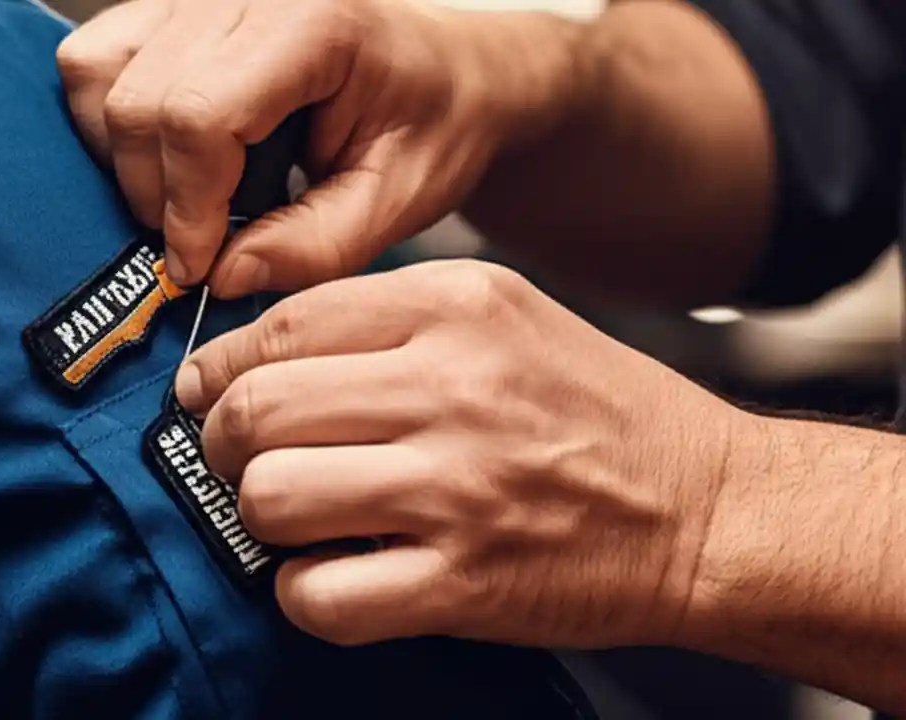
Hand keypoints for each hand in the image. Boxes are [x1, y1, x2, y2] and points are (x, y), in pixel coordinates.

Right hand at [57, 0, 580, 293]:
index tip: (200, 268)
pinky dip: (112, 122)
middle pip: (139, 101)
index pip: (199, 116)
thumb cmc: (435, 125)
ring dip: (125, 159)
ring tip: (191, 198)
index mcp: (313, 23)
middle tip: (203, 244)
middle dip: (157, 195)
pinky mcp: (172, 5)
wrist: (450, 69)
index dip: (187, 207)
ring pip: (97, 75)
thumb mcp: (399, 199)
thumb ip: (315, 246)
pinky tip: (172, 159)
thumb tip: (221, 277)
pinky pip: (96, 59)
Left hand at [174, 260, 743, 647]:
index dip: (221, 364)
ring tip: (298, 515)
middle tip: (246, 457)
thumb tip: (256, 350)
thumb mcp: (505, 316)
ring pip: (270, 498)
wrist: (706, 508)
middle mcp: (451, 389)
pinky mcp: (463, 583)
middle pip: (258, 410)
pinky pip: (317, 596)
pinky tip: (337, 573)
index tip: (206, 390)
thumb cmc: (599, 411)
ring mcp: (456, 490)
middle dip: (227, 442)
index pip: (282, 322)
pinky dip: (305, 593)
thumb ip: (387, 318)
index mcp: (455, 308)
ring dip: (263, 515)